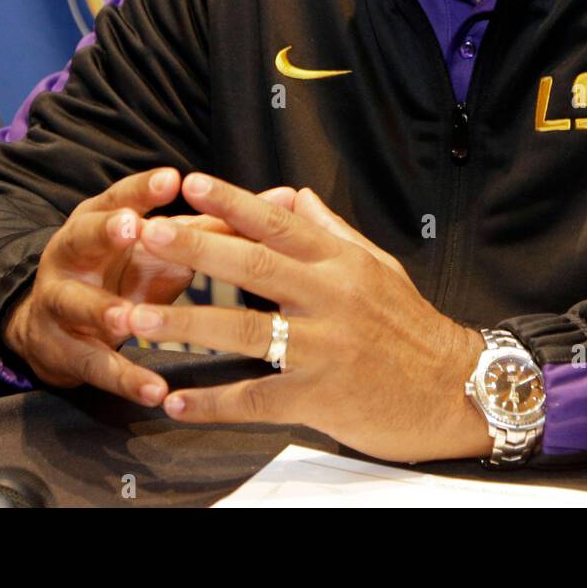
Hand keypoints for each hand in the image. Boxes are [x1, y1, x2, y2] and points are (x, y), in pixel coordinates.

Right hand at [1, 167, 294, 405]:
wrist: (59, 325)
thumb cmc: (130, 269)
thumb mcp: (166, 245)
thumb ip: (217, 223)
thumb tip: (285, 198)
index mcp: (103, 218)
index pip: (122, 195)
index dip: (145, 189)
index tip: (173, 179)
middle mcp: (74, 253)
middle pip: (86, 236)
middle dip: (109, 232)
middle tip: (135, 229)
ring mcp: (62, 303)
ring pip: (79, 304)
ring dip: (103, 311)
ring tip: (125, 318)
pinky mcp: (65, 352)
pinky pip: (95, 366)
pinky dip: (124, 378)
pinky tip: (154, 390)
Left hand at [126, 173, 492, 463]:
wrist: (453, 390)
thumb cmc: (411, 326)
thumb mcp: (378, 266)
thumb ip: (331, 231)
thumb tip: (293, 194)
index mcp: (341, 262)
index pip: (279, 222)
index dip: (232, 201)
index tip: (189, 184)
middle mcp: (331, 297)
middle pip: (253, 266)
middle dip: (194, 248)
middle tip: (145, 234)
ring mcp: (324, 347)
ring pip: (245, 330)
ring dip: (184, 324)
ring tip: (133, 319)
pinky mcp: (319, 396)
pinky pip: (256, 399)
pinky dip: (213, 403)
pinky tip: (176, 401)